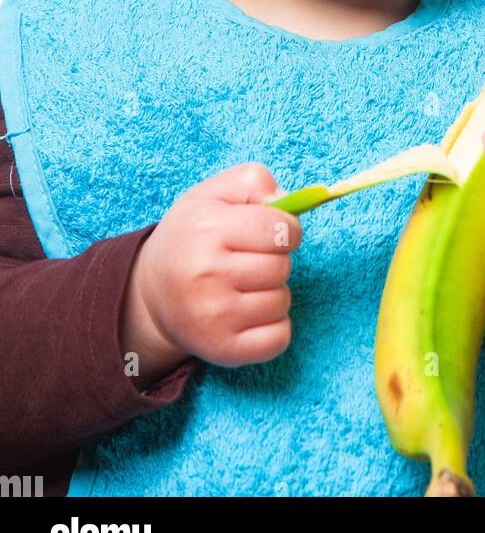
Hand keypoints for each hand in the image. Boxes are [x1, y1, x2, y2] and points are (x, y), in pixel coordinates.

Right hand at [121, 163, 302, 385]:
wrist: (150, 293)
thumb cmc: (192, 236)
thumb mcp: (212, 193)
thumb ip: (253, 182)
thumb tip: (287, 202)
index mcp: (206, 229)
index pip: (277, 229)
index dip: (286, 228)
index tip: (274, 231)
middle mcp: (206, 275)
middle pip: (281, 266)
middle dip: (276, 259)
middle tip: (250, 259)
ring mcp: (214, 317)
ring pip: (282, 301)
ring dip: (273, 291)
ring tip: (244, 285)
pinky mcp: (222, 350)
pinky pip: (279, 338)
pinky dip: (274, 326)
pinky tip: (249, 313)